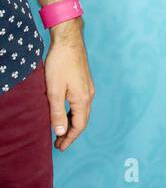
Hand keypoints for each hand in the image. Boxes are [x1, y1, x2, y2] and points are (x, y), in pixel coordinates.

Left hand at [44, 24, 94, 149]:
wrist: (69, 40)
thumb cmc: (61, 63)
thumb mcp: (54, 90)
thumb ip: (57, 112)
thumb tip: (60, 132)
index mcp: (83, 99)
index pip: (78, 126)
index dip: (69, 138)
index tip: (59, 147)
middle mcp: (89, 95)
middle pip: (82, 121)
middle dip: (71, 134)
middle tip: (59, 143)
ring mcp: (88, 88)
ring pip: (82, 112)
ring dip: (72, 123)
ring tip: (60, 131)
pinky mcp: (85, 82)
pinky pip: (81, 104)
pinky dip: (73, 113)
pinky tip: (64, 112)